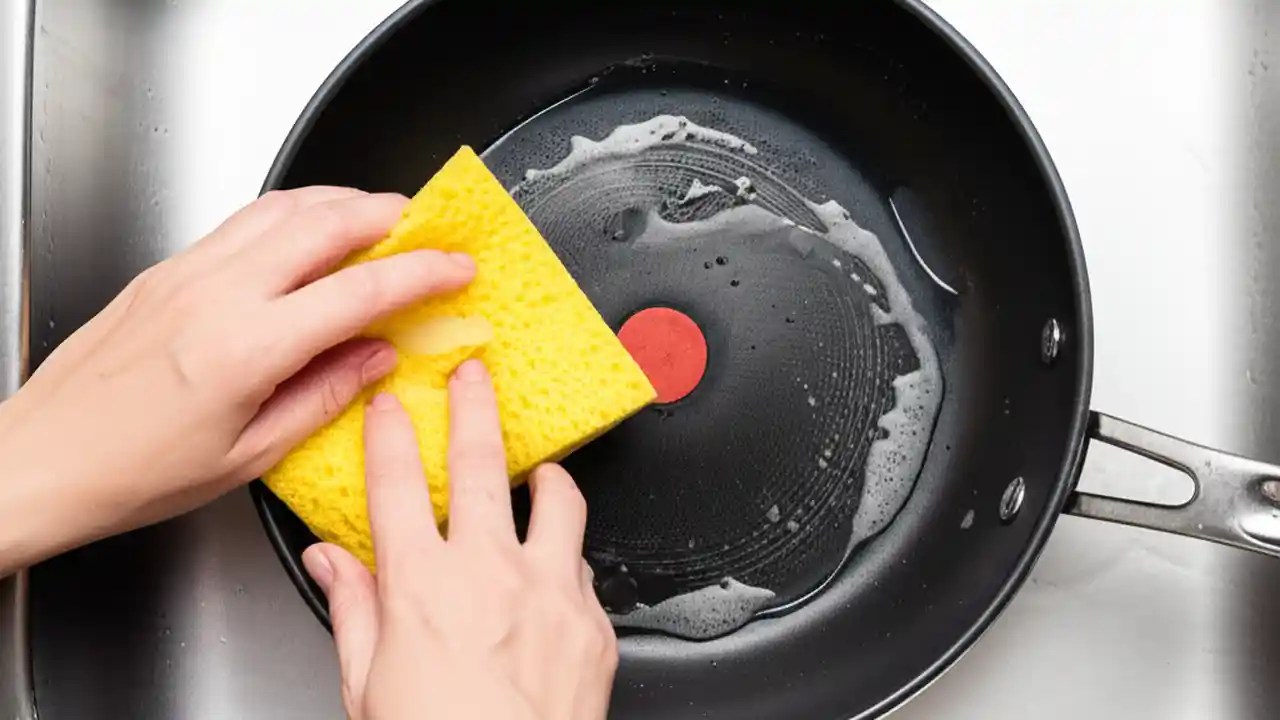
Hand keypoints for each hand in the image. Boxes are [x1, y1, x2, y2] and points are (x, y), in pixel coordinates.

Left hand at [0, 187, 474, 572]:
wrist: (40, 459)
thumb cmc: (133, 473)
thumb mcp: (249, 455)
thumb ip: (324, 394)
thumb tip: (378, 356)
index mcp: (246, 348)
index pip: (359, 289)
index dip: (421, 272)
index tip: (458, 266)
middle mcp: (216, 294)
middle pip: (324, 222)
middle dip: (389, 214)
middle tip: (429, 226)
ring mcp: (186, 272)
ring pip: (281, 206)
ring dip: (341, 201)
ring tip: (380, 217)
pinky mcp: (165, 269)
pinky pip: (244, 221)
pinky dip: (294, 212)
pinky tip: (311, 231)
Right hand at [302, 360, 617, 719]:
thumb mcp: (366, 687)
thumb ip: (352, 611)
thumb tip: (330, 563)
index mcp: (422, 587)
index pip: (397, 484)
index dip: (391, 434)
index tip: (392, 405)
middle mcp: (491, 575)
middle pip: (483, 463)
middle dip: (476, 407)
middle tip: (475, 376)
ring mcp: (552, 593)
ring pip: (559, 502)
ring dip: (547, 477)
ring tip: (541, 471)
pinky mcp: (594, 622)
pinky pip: (585, 568)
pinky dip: (568, 560)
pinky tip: (555, 573)